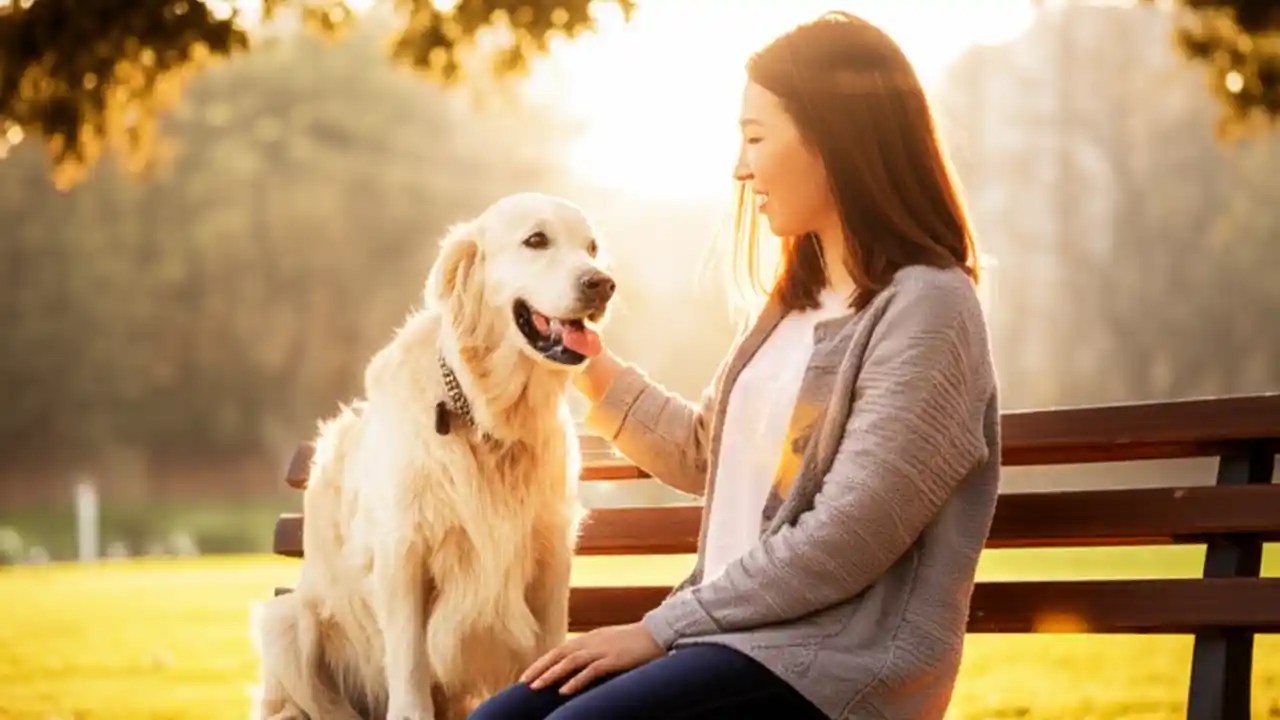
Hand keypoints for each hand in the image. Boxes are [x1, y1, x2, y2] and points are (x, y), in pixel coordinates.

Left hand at [518, 622, 663, 695]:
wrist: (659, 634)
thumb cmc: (635, 642)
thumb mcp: (610, 644)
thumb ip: (594, 652)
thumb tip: (578, 667)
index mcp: (590, 638)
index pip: (559, 651)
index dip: (542, 663)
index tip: (527, 676)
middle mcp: (592, 641)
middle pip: (559, 655)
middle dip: (539, 669)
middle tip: (523, 683)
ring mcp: (603, 650)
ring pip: (570, 662)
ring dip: (551, 675)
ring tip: (536, 687)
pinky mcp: (614, 659)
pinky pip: (591, 671)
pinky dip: (576, 681)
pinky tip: (564, 691)